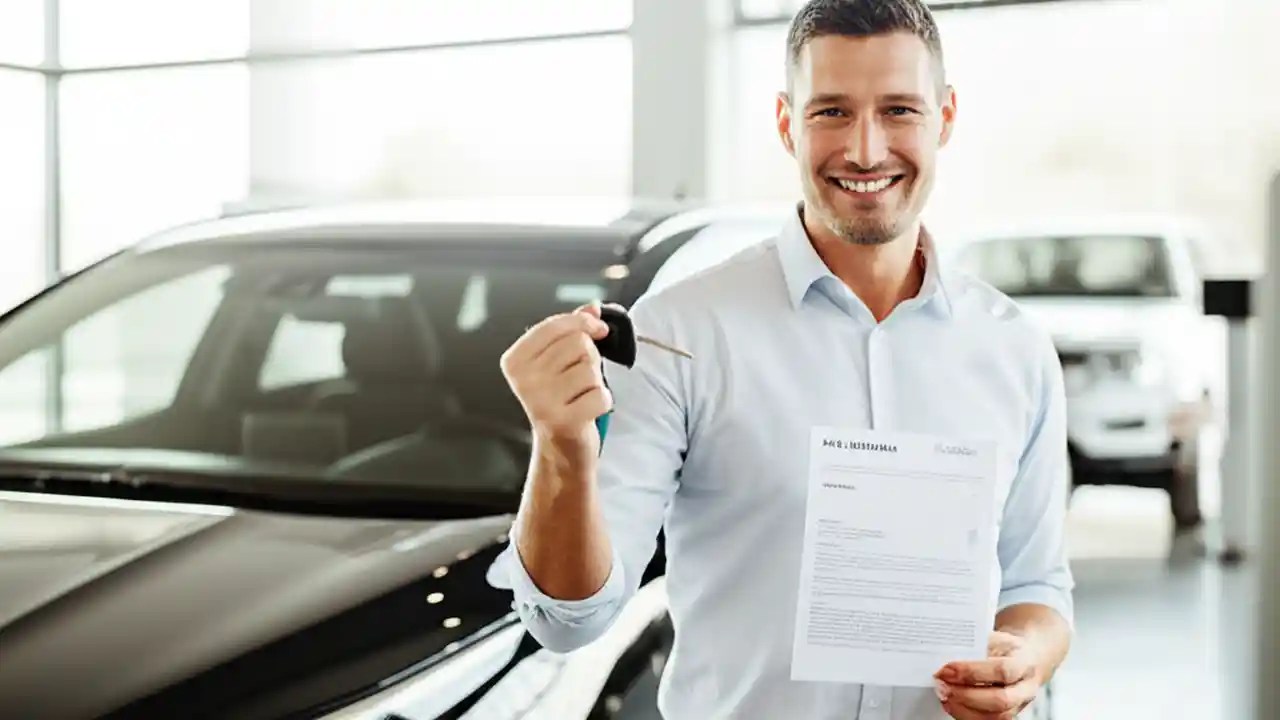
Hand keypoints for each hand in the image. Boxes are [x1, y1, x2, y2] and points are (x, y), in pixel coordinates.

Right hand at [499, 302, 612, 450]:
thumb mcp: (559, 361)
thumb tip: (592, 306)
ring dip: (595, 381)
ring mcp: (541, 401)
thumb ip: (573, 330)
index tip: (598, 328)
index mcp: (515, 360)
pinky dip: (603, 401)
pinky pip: (601, 394)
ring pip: (591, 368)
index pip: (556, 324)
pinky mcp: (563, 421)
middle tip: (579, 378)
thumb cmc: (561, 399)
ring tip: (581, 395)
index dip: (584, 321)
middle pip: (578, 343)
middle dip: (589, 357)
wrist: (560, 448)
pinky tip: (588, 411)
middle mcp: (523, 380)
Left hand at [933, 631, 1043, 719]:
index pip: (1003, 670)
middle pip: (1000, 700)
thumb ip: (974, 645)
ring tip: (943, 694)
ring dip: (963, 708)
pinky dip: (965, 714)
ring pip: (994, 717)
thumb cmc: (1006, 647)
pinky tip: (950, 703)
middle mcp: (1026, 688)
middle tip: (941, 685)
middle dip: (965, 695)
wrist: (1025, 657)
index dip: (972, 672)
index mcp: (1025, 662)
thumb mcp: (995, 637)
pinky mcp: (1008, 714)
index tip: (947, 669)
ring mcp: (1019, 705)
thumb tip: (945, 654)